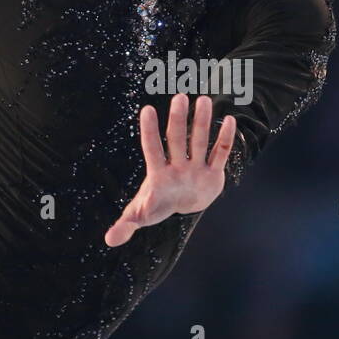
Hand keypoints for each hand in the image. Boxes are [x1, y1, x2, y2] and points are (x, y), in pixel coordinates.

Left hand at [105, 93, 236, 246]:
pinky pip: (219, 154)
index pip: (152, 148)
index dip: (149, 131)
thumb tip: (109, 240)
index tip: (147, 110)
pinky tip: (229, 120)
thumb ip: (125, 225)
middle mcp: (177, 166)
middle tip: (179, 98)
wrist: (182, 206)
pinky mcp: (212, 173)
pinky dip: (224, 139)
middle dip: (178, 121)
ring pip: (199, 141)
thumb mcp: (140, 215)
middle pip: (176, 140)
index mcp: (158, 174)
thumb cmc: (157, 205)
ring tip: (203, 99)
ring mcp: (195, 167)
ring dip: (202, 122)